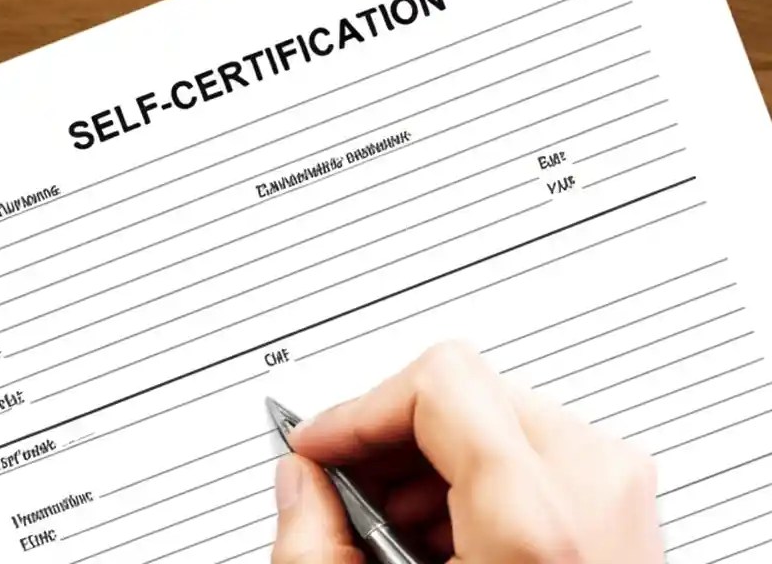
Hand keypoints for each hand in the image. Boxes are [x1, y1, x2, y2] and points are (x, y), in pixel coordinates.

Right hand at [272, 341, 664, 562]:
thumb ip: (312, 542)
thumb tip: (300, 485)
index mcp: (534, 523)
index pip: (440, 383)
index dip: (360, 409)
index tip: (321, 446)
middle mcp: (596, 496)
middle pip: (470, 393)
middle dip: (392, 439)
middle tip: (344, 488)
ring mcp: (621, 505)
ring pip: (503, 417)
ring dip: (432, 462)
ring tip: (393, 529)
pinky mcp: (627, 519)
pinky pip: (541, 456)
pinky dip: (479, 482)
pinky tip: (443, 542)